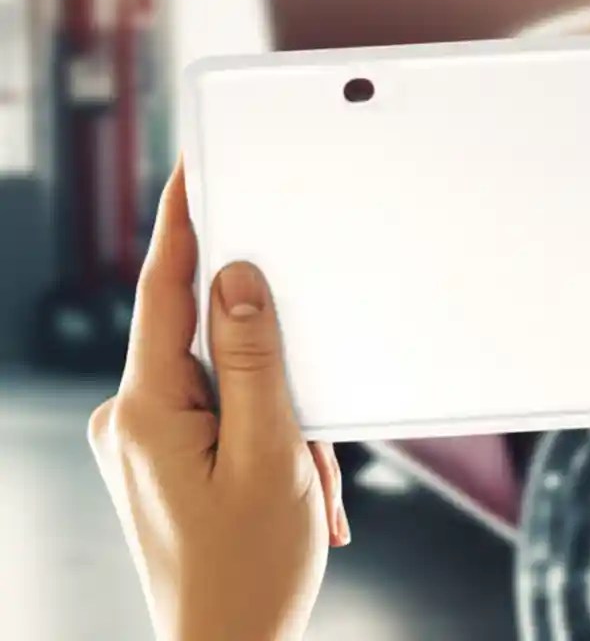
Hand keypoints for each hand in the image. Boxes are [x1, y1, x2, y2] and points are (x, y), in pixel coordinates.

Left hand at [88, 163, 350, 640]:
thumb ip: (256, 359)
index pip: (162, 288)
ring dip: (282, 422)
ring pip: (230, 384)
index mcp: (147, 411)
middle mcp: (133, 419)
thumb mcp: (271, 454)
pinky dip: (270, 439)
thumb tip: (241, 279)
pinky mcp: (164, 460)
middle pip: (211, 343)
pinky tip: (292, 488)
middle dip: (278, 377)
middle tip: (307, 439)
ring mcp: (146, 442)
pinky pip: (225, 416)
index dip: (182, 222)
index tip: (194, 168)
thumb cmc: (248, 571)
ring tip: (304, 486)